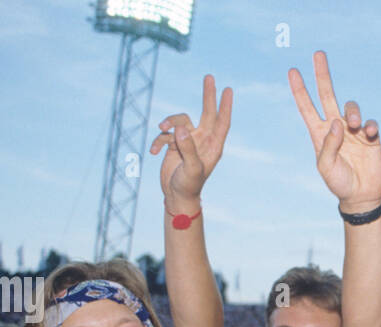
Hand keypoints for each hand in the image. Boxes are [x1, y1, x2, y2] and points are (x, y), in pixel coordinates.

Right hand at [150, 74, 233, 210]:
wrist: (177, 196)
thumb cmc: (189, 185)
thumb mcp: (191, 168)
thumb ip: (187, 148)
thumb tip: (180, 129)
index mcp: (212, 146)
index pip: (221, 121)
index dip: (225, 106)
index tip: (228, 89)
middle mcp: (202, 140)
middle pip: (206, 112)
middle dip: (208, 95)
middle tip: (209, 76)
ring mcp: (188, 141)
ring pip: (180, 121)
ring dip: (169, 122)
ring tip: (161, 128)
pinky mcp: (174, 145)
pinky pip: (165, 135)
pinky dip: (157, 141)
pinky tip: (152, 152)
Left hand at [288, 50, 380, 209]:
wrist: (360, 195)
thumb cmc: (339, 182)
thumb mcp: (326, 167)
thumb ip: (328, 144)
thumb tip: (336, 121)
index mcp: (320, 134)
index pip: (307, 107)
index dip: (300, 90)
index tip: (292, 71)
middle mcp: (335, 128)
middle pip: (328, 95)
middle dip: (322, 75)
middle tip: (318, 54)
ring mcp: (353, 131)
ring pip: (351, 107)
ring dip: (352, 112)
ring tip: (353, 125)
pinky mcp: (371, 137)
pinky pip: (371, 123)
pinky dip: (370, 126)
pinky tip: (369, 134)